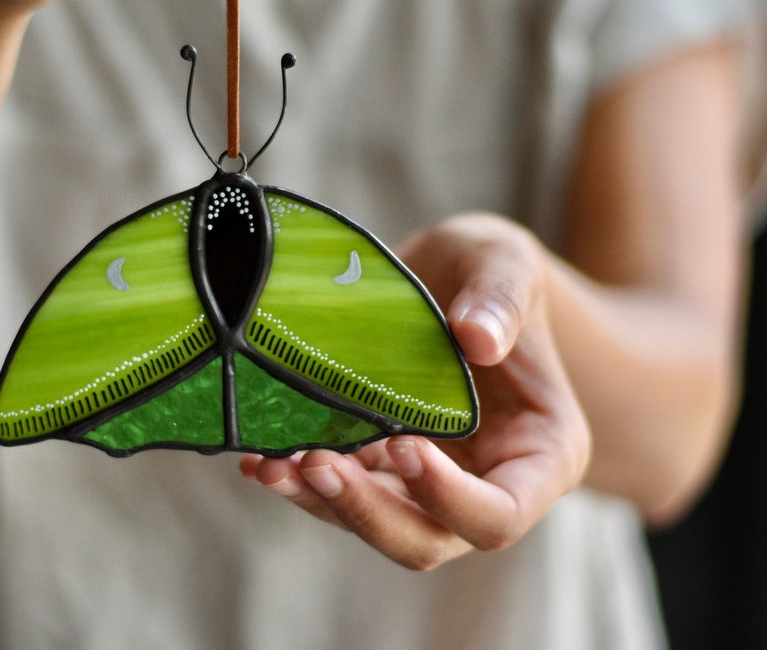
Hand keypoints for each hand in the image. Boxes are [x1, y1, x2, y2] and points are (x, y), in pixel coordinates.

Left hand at [239, 213, 590, 569]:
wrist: (448, 275)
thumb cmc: (491, 272)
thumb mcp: (506, 263)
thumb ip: (503, 297)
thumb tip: (479, 339)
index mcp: (541, 454)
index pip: (501, 513)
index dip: (451, 498)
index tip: (407, 446)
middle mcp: (483, 483)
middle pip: (428, 538)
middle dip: (368, 512)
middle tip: (316, 464)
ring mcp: (423, 483)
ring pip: (373, 524)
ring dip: (321, 503)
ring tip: (272, 466)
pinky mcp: (377, 466)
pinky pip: (339, 491)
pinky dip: (299, 480)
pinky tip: (260, 457)